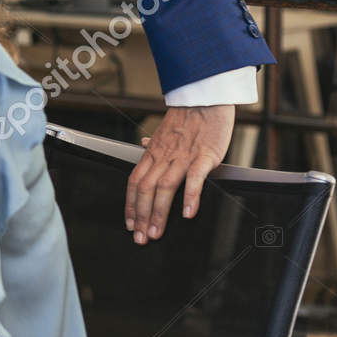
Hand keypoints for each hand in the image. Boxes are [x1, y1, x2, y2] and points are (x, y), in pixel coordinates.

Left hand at [125, 104, 235, 242]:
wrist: (205, 99)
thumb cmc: (187, 118)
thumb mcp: (164, 130)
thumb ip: (154, 143)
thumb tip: (143, 143)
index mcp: (153, 153)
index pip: (135, 182)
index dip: (131, 204)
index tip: (130, 224)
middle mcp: (164, 156)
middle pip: (146, 189)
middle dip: (141, 216)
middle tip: (140, 238)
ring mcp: (183, 157)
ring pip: (165, 187)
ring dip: (159, 212)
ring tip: (157, 232)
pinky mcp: (204, 156)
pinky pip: (195, 178)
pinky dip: (190, 196)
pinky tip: (188, 213)